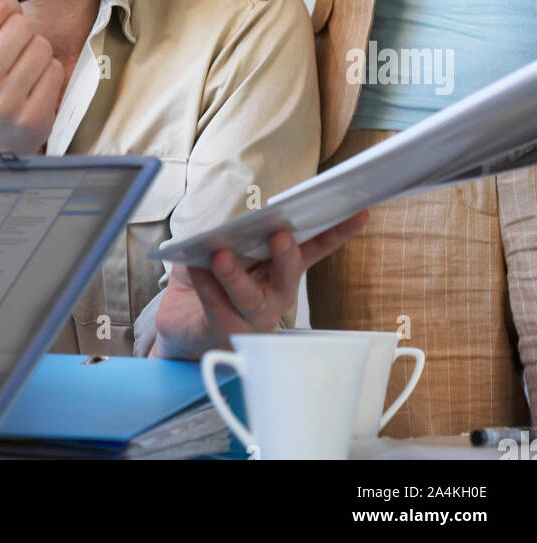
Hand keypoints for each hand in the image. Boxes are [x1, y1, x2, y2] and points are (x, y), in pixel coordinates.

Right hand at [0, 0, 63, 155]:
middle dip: (24, 32)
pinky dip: (50, 73)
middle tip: (15, 48)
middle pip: (22, 25)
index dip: (8, 7)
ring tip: (23, 69)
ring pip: (42, 46)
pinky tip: (34, 86)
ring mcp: (5, 103)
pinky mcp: (32, 117)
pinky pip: (56, 70)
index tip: (5, 19)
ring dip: (39, 52)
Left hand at [150, 212, 368, 360]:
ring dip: (236, 274)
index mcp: (281, 269)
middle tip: (280, 234)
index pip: (314, 248)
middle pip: (289, 275)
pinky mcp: (225, 330)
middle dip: (287, 255)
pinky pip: (217, 308)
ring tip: (220, 255)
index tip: (358, 212)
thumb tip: (241, 215)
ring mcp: (253, 317)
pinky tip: (195, 267)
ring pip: (250, 297)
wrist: (184, 320)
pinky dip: (205, 285)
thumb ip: (239, 233)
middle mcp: (275, 295)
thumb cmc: (212, 277)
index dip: (336, 231)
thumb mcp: (229, 246)